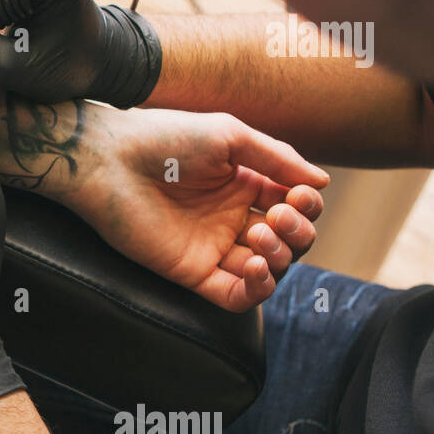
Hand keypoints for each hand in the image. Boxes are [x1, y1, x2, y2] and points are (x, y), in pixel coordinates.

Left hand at [68, 108, 328, 311]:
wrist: (111, 160)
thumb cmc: (164, 138)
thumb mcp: (230, 137)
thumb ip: (277, 158)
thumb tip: (321, 182)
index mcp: (245, 185)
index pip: (296, 206)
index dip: (307, 206)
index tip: (299, 195)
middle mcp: (233, 218)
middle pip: (289, 242)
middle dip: (298, 233)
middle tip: (277, 214)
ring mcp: (214, 247)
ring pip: (270, 271)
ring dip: (281, 257)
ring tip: (261, 233)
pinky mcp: (192, 272)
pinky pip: (236, 297)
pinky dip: (258, 288)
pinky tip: (256, 265)